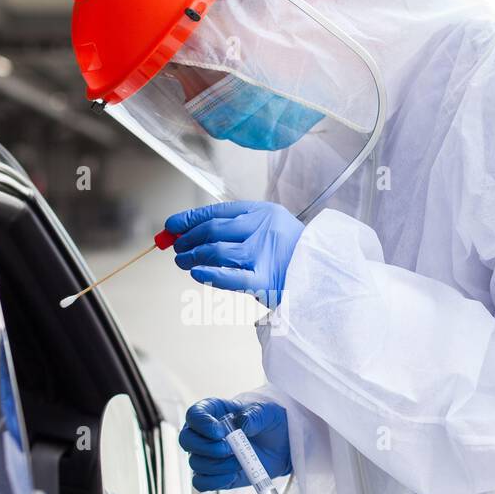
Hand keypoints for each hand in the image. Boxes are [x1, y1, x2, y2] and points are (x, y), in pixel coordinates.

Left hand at [165, 201, 303, 302]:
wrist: (322, 271)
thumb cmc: (291, 250)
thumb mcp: (270, 226)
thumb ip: (238, 226)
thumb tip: (194, 233)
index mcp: (262, 212)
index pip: (217, 211)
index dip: (190, 218)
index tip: (172, 225)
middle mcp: (262, 229)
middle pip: (214, 230)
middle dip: (189, 238)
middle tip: (177, 247)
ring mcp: (263, 255)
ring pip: (218, 251)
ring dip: (194, 256)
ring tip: (183, 261)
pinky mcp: (265, 281)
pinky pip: (233, 278)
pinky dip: (212, 275)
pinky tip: (197, 273)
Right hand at [179, 397, 290, 491]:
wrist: (279, 446)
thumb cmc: (268, 423)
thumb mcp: (266, 413)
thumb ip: (253, 416)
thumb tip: (241, 424)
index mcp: (212, 411)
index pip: (194, 414)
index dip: (202, 424)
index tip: (220, 432)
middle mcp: (203, 433)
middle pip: (186, 440)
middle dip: (206, 448)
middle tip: (228, 450)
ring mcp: (206, 455)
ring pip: (195, 463)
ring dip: (218, 466)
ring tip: (239, 462)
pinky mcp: (213, 475)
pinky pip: (201, 483)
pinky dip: (216, 481)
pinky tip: (232, 475)